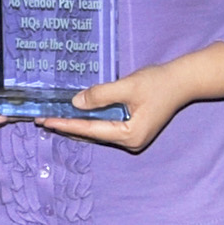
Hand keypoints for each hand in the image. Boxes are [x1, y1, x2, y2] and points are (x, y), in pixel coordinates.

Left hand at [42, 52, 218, 153]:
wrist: (181, 81)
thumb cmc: (158, 83)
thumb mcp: (127, 86)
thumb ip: (101, 95)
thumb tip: (75, 103)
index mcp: (130, 135)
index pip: (90, 130)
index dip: (66, 124)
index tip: (46, 121)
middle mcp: (131, 142)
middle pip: (92, 134)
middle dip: (68, 126)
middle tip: (42, 119)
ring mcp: (133, 139)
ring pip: (98, 132)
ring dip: (78, 124)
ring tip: (53, 118)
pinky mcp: (133, 131)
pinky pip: (106, 128)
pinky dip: (91, 122)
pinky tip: (76, 116)